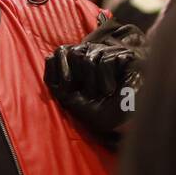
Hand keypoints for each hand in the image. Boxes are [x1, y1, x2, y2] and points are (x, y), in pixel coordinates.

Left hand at [44, 22, 146, 139]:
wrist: (120, 122)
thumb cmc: (95, 111)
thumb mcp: (68, 97)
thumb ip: (55, 79)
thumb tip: (50, 57)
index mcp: (80, 60)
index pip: (62, 52)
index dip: (61, 71)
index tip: (68, 89)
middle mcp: (95, 52)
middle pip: (74, 52)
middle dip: (78, 79)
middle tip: (89, 93)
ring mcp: (110, 52)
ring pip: (89, 57)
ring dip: (92, 83)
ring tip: (102, 93)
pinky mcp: (125, 55)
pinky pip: (105, 60)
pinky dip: (105, 80)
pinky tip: (111, 89)